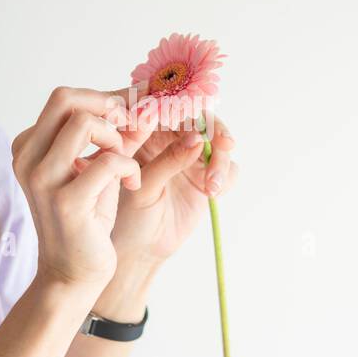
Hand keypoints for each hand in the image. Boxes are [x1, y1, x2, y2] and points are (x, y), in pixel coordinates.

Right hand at [11, 87, 141, 290]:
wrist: (73, 274)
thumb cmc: (86, 221)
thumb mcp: (99, 170)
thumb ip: (117, 138)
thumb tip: (145, 106)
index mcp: (28, 147)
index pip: (64, 98)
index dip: (104, 97)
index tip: (131, 109)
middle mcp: (27, 158)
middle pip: (66, 98)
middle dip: (107, 105)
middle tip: (129, 125)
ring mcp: (42, 179)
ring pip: (84, 122)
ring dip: (117, 137)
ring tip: (126, 160)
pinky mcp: (66, 202)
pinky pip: (108, 161)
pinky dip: (129, 167)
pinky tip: (133, 182)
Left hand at [72, 92, 239, 266]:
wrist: (141, 248)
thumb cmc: (129, 215)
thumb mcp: (144, 187)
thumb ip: (167, 161)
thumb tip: (198, 138)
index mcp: (147, 131)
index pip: (171, 108)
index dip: (190, 108)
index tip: (200, 120)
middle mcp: (171, 139)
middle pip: (202, 120)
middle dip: (216, 131)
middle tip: (225, 145)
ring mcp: (192, 156)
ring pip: (219, 142)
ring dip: (222, 160)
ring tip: (213, 185)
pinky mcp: (208, 175)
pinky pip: (228, 168)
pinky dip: (226, 177)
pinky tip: (212, 193)